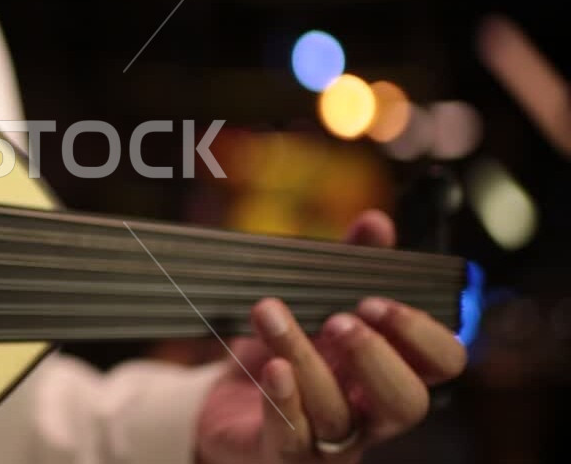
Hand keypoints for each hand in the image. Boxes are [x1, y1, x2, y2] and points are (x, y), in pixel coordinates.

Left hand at [195, 210, 467, 463]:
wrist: (219, 407)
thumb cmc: (283, 356)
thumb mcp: (312, 305)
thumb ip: (347, 265)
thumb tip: (376, 222)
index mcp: (390, 369)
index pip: (443, 363)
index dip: (422, 334)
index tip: (378, 299)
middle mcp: (370, 412)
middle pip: (407, 403)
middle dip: (377, 357)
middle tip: (341, 319)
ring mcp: (330, 442)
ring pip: (336, 413)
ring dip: (304, 357)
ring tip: (269, 312)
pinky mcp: (284, 457)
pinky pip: (292, 440)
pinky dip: (283, 401)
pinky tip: (271, 367)